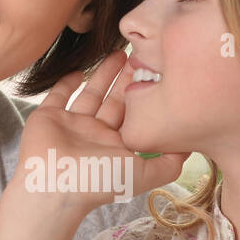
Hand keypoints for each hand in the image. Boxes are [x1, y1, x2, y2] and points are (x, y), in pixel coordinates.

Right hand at [15, 50, 188, 212]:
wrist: (56, 186)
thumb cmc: (100, 180)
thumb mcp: (144, 173)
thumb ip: (169, 163)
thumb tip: (191, 148)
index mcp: (116, 147)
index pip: (134, 116)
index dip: (145, 96)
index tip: (157, 73)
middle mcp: (96, 136)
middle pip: (115, 101)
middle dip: (127, 80)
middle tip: (140, 55)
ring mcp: (71, 126)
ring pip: (91, 94)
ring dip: (103, 75)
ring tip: (119, 53)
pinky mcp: (48, 117)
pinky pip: (59, 95)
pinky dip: (67, 81)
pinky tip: (79, 67)